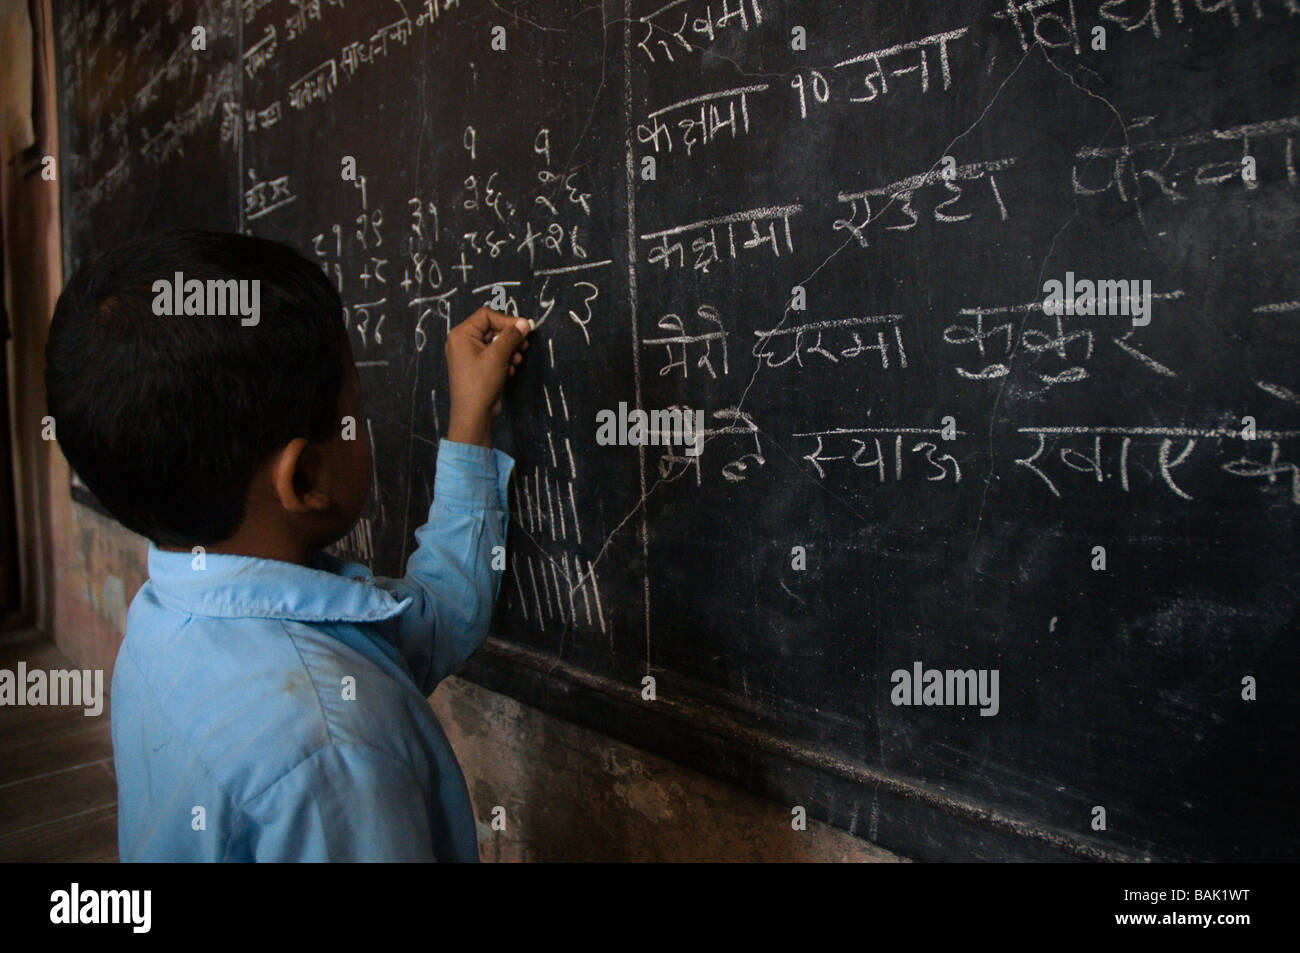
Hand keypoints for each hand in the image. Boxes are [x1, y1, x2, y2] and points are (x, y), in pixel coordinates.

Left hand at [445, 306, 531, 447]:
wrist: (473, 414)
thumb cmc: (480, 384)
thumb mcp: (498, 356)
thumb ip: (512, 336)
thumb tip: (524, 323)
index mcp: (461, 334)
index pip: (487, 316)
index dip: (507, 321)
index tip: (524, 330)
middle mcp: (463, 342)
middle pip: (492, 328)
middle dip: (510, 338)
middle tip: (524, 346)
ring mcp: (469, 355)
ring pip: (496, 343)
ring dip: (510, 350)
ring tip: (516, 361)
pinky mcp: (477, 366)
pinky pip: (494, 355)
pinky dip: (504, 360)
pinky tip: (509, 371)